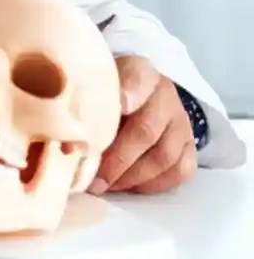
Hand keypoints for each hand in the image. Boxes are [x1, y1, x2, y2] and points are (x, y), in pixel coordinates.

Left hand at [90, 55, 197, 194]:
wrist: (136, 92)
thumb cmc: (105, 92)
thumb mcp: (91, 85)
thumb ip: (81, 104)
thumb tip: (68, 146)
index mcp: (138, 71)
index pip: (136, 79)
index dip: (128, 94)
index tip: (117, 107)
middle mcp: (164, 94)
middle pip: (145, 131)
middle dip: (116, 160)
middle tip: (92, 178)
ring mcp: (180, 121)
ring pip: (164, 156)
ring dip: (131, 177)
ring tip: (105, 186)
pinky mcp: (189, 144)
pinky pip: (180, 171)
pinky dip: (152, 184)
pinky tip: (128, 187)